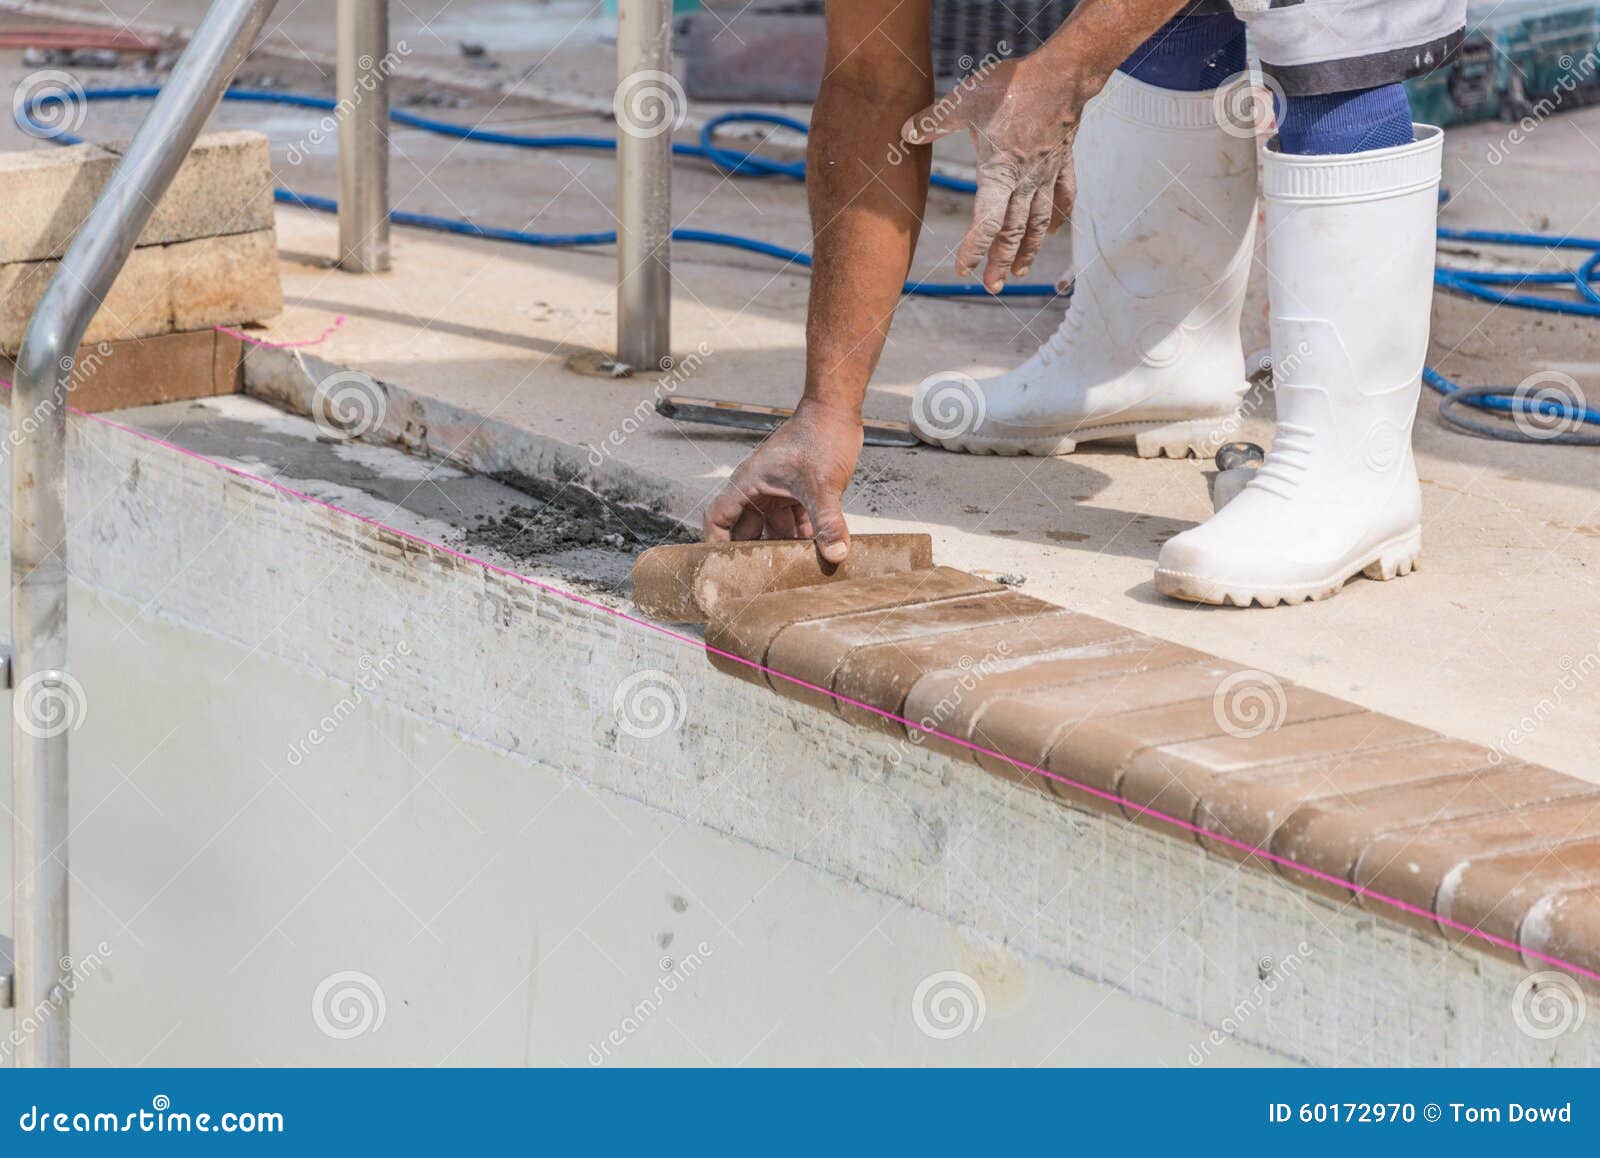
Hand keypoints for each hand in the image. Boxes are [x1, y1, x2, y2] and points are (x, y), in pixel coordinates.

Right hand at [703, 400, 862, 561]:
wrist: (837, 412)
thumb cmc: (818, 436)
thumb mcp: (821, 485)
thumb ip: (827, 522)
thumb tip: (835, 554)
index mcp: (748, 484)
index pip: (718, 519)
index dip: (717, 544)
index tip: (726, 567)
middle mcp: (759, 489)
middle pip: (747, 529)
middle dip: (756, 552)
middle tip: (765, 579)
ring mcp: (778, 490)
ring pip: (774, 527)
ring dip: (785, 546)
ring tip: (795, 569)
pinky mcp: (798, 490)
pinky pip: (795, 520)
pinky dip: (804, 534)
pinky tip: (819, 550)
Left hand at [902, 56, 1086, 292]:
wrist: (1063, 73)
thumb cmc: (1013, 87)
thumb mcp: (964, 100)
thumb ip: (934, 121)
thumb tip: (904, 132)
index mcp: (1000, 173)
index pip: (986, 223)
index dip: (974, 250)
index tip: (963, 270)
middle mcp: (1026, 181)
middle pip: (1013, 232)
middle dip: (1001, 262)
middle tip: (992, 287)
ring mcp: (1047, 173)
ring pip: (1039, 221)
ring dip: (1029, 249)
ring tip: (1020, 271)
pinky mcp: (1064, 161)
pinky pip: (1064, 196)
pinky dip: (1058, 217)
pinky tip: (1053, 232)